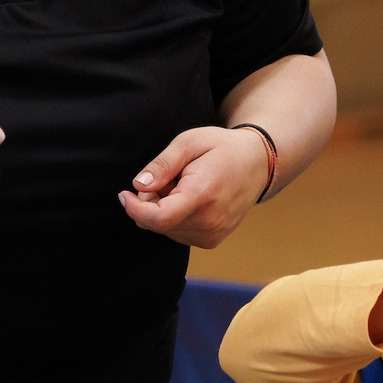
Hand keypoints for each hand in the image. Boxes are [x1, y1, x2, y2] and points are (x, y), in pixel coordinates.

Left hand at [119, 126, 271, 247]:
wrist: (257, 163)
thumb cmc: (221, 148)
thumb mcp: (189, 142)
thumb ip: (163, 164)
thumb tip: (139, 186)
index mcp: (202, 195)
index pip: (159, 218)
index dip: (135, 209)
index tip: (125, 193)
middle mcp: (209, 221)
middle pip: (159, 224)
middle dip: (149, 203)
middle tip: (165, 178)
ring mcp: (212, 234)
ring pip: (166, 230)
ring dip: (162, 211)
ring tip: (181, 186)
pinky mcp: (212, 240)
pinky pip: (178, 234)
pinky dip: (174, 218)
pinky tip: (188, 199)